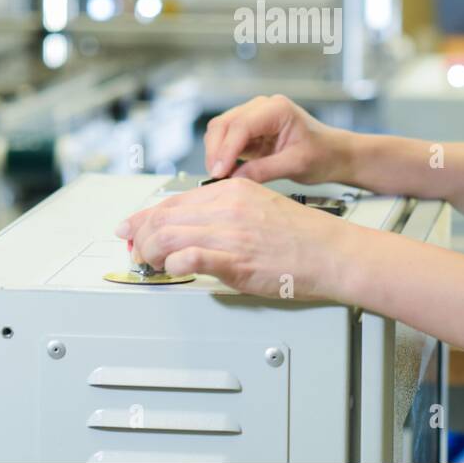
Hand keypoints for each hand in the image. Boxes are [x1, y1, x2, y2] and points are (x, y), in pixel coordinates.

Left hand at [116, 177, 351, 300]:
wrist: (331, 252)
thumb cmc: (302, 236)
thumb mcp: (260, 206)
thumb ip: (227, 212)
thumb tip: (195, 225)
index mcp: (232, 191)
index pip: (174, 200)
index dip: (145, 216)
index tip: (132, 227)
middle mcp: (227, 207)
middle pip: (164, 217)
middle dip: (140, 236)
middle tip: (134, 251)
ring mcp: (230, 233)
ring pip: (168, 237)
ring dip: (150, 254)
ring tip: (150, 265)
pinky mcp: (235, 260)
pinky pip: (189, 259)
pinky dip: (172, 266)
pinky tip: (172, 271)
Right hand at [204, 94, 350, 184]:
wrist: (334, 154)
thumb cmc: (323, 154)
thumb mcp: (296, 164)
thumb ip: (264, 170)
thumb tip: (234, 179)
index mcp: (277, 109)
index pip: (241, 125)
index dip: (226, 149)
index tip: (219, 172)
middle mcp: (262, 108)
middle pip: (224, 124)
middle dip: (216, 151)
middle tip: (216, 177)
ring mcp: (254, 118)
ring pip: (220, 131)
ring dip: (216, 153)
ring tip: (221, 177)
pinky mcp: (249, 132)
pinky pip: (226, 140)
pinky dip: (222, 156)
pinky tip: (226, 172)